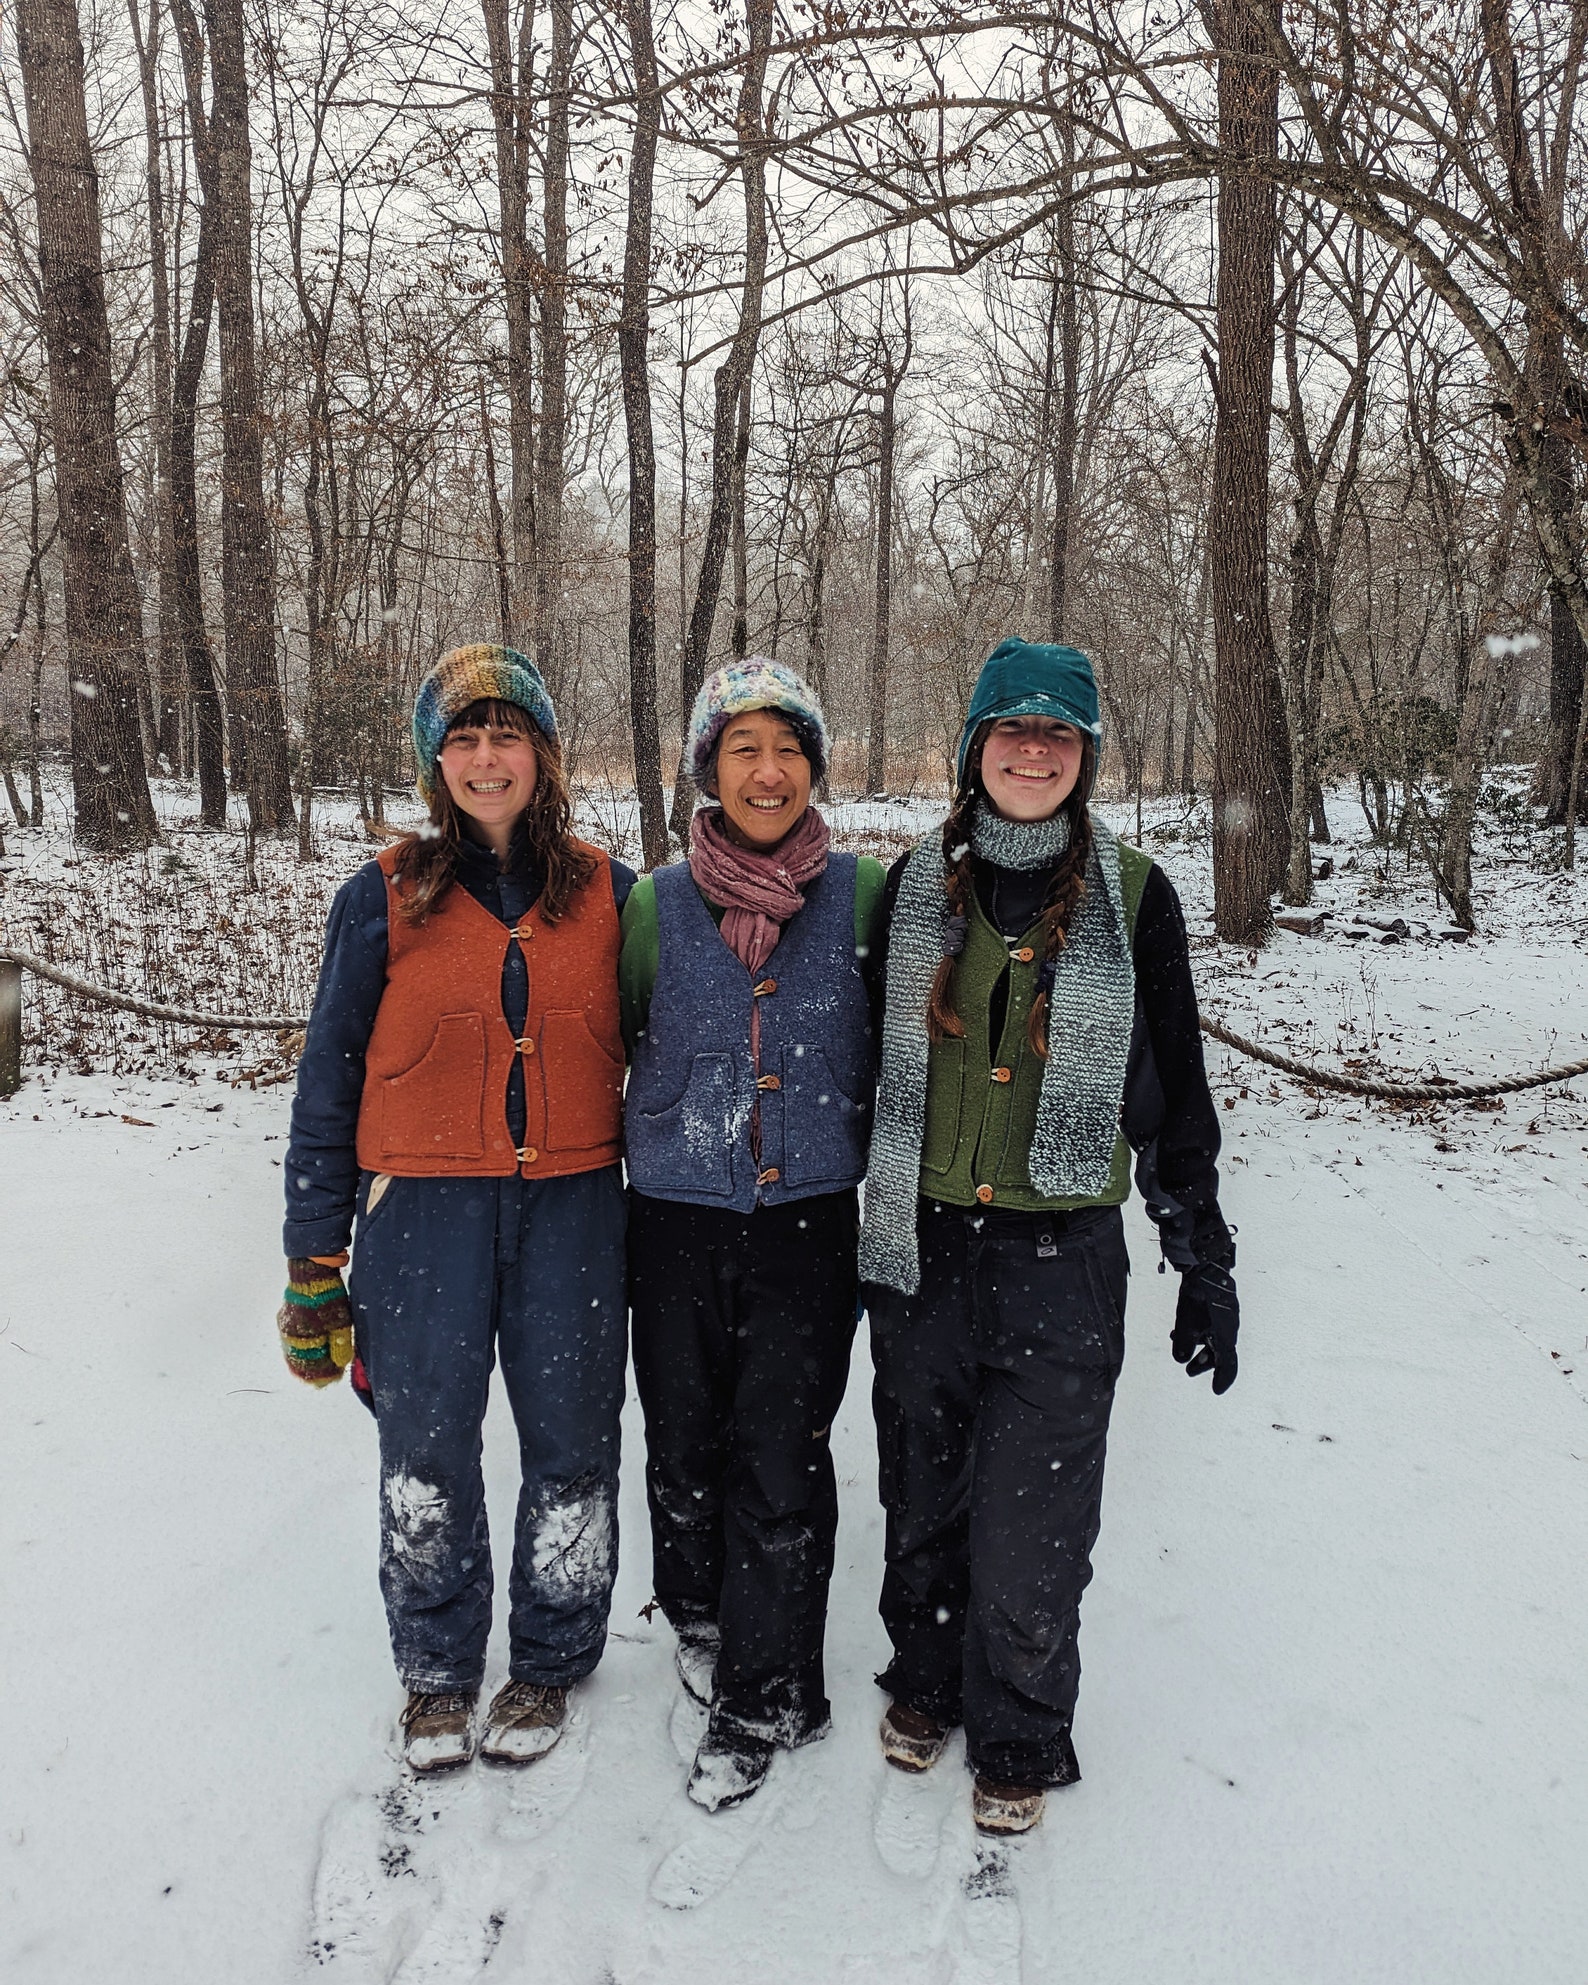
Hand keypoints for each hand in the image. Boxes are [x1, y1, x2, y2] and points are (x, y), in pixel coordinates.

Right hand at [277, 1257, 354, 1387]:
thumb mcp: (340, 1321)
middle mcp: (290, 1335)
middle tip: (327, 1378)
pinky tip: (311, 1351)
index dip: (323, 1375)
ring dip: (307, 1362)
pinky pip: (293, 1341)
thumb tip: (341, 1363)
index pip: (310, 1366)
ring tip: (319, 1368)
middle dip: (314, 1371)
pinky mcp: (287, 1318)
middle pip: (300, 1362)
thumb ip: (339, 1344)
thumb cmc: (327, 1296)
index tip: (334, 1379)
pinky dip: (302, 1350)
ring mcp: (286, 1326)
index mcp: (302, 1339)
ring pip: (295, 1352)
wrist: (311, 1271)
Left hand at [1172, 1262, 1238, 1394]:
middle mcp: (1228, 1326)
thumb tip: (1181, 1360)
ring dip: (1197, 1345)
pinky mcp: (1217, 1306)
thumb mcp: (1186, 1321)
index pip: (1228, 1362)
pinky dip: (1197, 1331)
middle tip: (1189, 1371)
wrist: (1204, 1263)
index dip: (1223, 1378)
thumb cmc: (1197, 1293)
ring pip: (1212, 1337)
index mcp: (1225, 1333)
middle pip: (1219, 1352)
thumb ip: (1184, 1343)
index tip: (1216, 1391)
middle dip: (1204, 1363)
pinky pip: (1209, 1325)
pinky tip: (1179, 1330)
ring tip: (1179, 1344)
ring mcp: (1224, 1315)